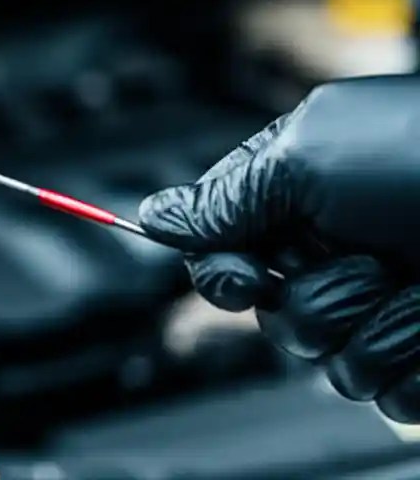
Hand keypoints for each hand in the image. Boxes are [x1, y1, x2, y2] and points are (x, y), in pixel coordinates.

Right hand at [139, 75, 419, 421]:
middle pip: (269, 314)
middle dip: (315, 296)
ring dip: (376, 326)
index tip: (241, 274)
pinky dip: (415, 361)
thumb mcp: (311, 155)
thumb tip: (154, 216)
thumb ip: (226, 196)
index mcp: (301, 193)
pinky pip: (389, 394)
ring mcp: (387, 304)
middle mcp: (339, 250)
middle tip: (367, 257)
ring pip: (328, 360)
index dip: (221, 271)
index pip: (221, 248)